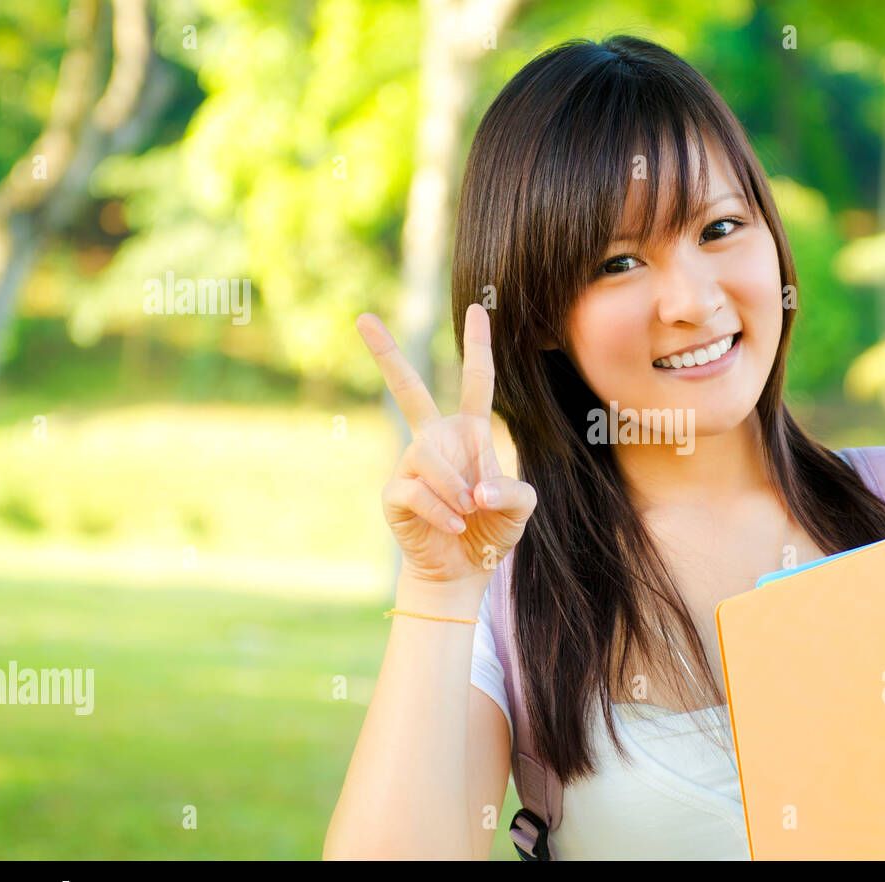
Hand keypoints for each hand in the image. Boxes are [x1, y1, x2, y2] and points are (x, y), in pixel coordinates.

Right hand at [356, 304, 536, 588]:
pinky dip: (443, 510)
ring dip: (455, 487)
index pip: (477, 381)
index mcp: (469, 432)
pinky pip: (417, 491)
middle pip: (408, 390)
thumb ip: (513, 491)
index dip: (479, 345)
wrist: (463, 570)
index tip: (478, 308)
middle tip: (363, 317)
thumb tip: (477, 491)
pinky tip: (455, 524)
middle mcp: (435, 439)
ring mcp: (410, 465)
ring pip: (428, 457)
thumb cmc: (492, 530)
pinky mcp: (395, 493)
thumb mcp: (521, 507)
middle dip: (385, 354)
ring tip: (469, 512)